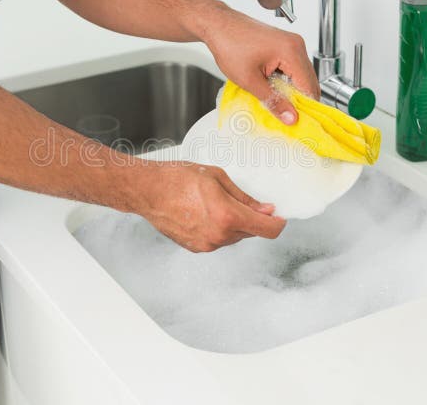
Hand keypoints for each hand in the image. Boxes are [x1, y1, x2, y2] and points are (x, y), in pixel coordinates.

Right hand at [132, 163, 286, 252]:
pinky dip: (219, 228)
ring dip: (234, 224)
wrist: (147, 191)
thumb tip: (265, 210)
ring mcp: (207, 244)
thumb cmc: (177, 178)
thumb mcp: (217, 178)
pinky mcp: (196, 248)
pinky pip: (218, 240)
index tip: (279, 217)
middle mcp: (219, 235)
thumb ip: (245, 198)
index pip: (268, 230)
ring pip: (234, 237)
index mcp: (228, 216)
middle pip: (251, 232)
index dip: (278, 223)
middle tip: (242, 201)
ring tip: (215, 203)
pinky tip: (204, 212)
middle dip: (252, 218)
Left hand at [197, 2, 320, 123]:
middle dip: (299, 100)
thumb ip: (273, 101)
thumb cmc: (229, 45)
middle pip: (309, 81)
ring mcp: (291, 43)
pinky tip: (273, 88)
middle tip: (286, 116)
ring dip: (292, 90)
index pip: (309, 86)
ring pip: (302, 76)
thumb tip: (290, 118)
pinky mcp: (285, 45)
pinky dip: (287, 81)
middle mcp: (296, 45)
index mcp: (291, 51)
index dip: (305, 107)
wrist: (218, 25)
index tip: (299, 122)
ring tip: (276, 101)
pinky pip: (293, 68)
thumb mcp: (249, 80)